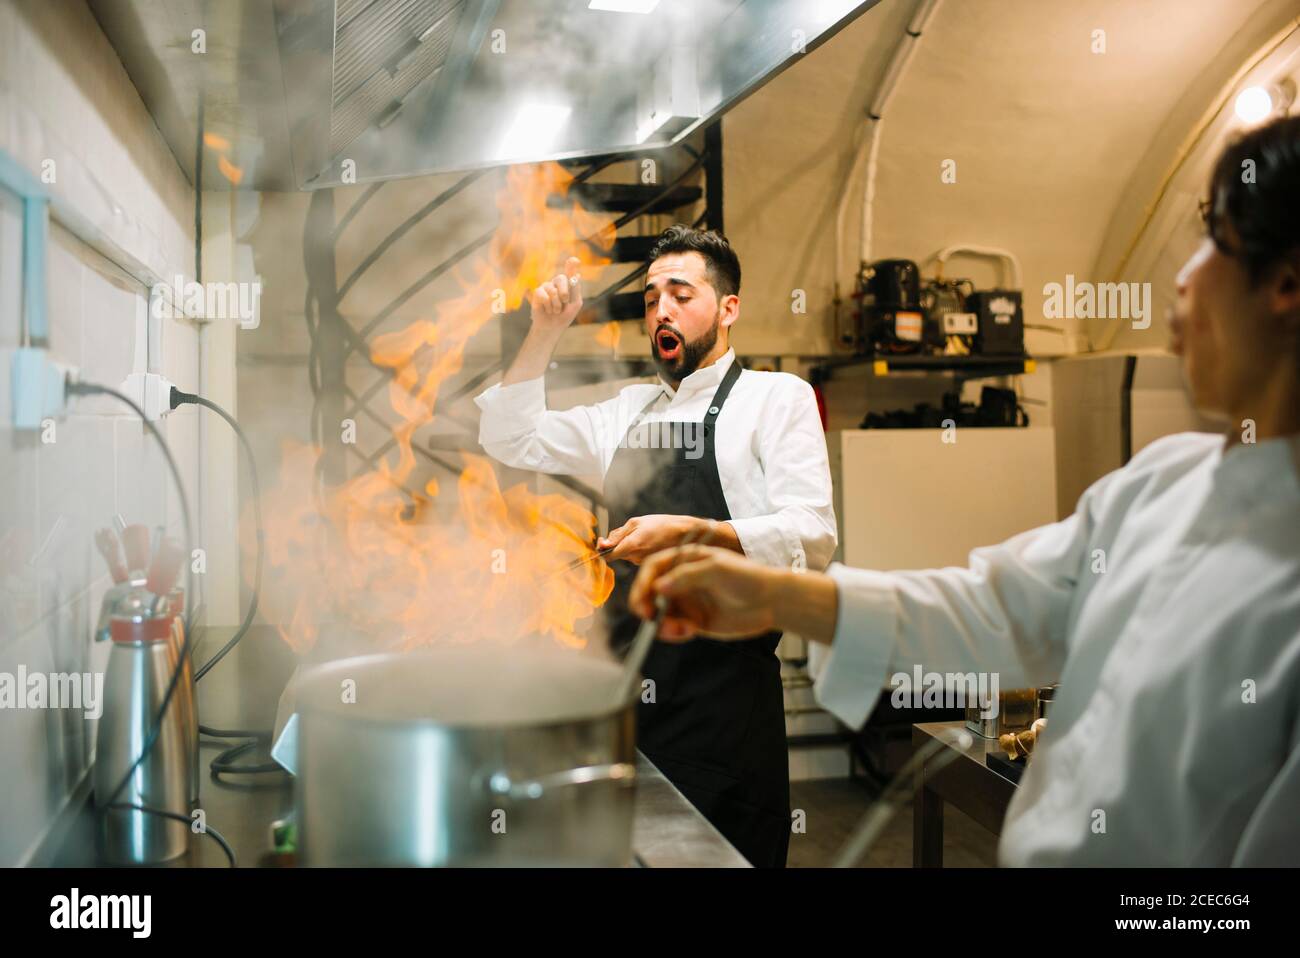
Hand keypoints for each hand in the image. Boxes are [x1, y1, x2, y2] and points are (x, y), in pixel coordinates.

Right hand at [529, 256, 582, 332]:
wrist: (552, 327)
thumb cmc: (565, 315)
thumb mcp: (575, 303)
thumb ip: (575, 289)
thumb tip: (577, 275)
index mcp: (568, 283)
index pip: (570, 269)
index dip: (571, 264)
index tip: (575, 261)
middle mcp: (557, 282)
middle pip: (561, 278)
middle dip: (565, 292)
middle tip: (565, 302)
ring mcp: (547, 286)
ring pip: (553, 290)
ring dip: (556, 305)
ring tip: (556, 311)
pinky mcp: (538, 292)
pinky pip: (544, 295)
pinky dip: (548, 306)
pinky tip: (548, 310)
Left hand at [598, 514, 698, 564]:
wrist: (685, 533)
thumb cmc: (661, 525)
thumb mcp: (636, 522)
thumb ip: (618, 534)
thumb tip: (603, 544)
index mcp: (631, 546)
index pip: (608, 557)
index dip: (602, 551)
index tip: (602, 542)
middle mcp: (636, 558)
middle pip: (617, 554)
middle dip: (618, 544)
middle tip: (629, 531)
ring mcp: (643, 563)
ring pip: (627, 555)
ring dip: (629, 546)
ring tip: (644, 534)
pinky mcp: (649, 563)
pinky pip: (637, 557)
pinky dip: (638, 549)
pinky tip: (649, 541)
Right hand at [629, 544, 780, 640]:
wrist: (771, 602)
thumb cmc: (747, 577)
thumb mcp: (716, 569)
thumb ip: (686, 576)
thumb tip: (657, 587)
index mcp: (685, 560)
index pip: (653, 568)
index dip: (643, 582)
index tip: (643, 598)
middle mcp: (682, 580)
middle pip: (650, 592)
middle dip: (645, 606)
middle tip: (650, 618)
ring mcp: (687, 601)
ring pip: (659, 613)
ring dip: (661, 623)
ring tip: (679, 629)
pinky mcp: (693, 621)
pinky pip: (673, 628)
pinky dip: (673, 633)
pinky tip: (688, 632)